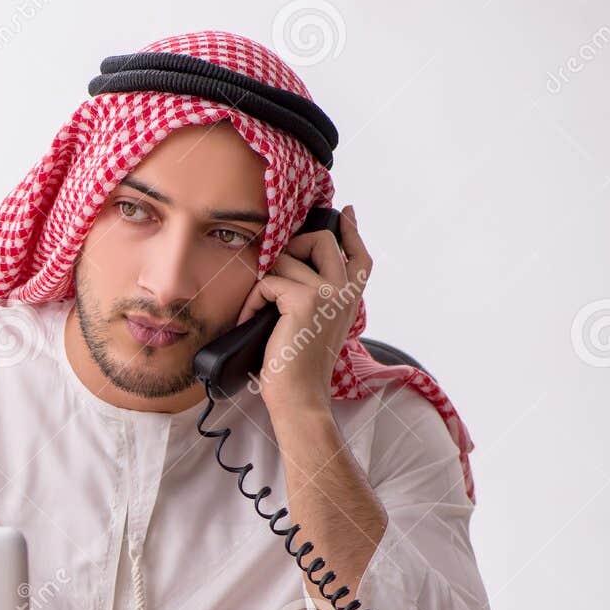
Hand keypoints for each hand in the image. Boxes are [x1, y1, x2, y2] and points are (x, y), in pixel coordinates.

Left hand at [235, 204, 371, 409]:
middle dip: (291, 247)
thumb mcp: (316, 327)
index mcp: (351, 299)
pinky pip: (267, 281)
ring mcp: (328, 293)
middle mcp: (345, 292)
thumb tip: (297, 268)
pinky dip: (252, 300)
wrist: (299, 396)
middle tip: (273, 273)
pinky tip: (249, 320)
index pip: (359, 257)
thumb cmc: (298, 367)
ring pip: (286, 259)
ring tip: (256, 311)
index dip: (351, 232)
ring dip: (263, 282)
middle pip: (321, 241)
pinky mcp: (304, 299)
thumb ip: (317, 297)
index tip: (345, 213)